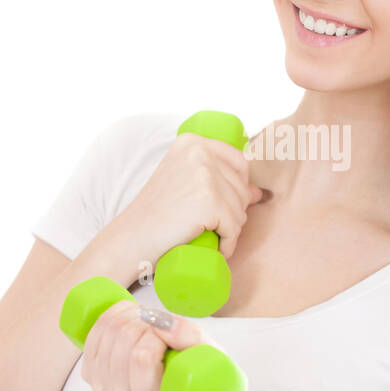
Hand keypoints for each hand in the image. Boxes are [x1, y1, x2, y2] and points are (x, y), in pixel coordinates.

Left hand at [80, 299, 205, 390]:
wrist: (175, 389)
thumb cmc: (196, 373)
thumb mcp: (210, 357)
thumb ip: (191, 338)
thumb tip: (161, 322)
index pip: (142, 358)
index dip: (157, 334)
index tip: (171, 332)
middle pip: (123, 340)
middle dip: (145, 322)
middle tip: (162, 327)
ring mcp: (101, 390)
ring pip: (108, 331)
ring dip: (131, 315)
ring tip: (151, 323)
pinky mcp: (90, 373)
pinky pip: (95, 330)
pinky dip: (114, 314)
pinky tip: (132, 318)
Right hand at [104, 131, 266, 283]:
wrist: (131, 238)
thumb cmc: (156, 215)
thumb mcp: (184, 185)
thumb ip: (217, 179)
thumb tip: (258, 192)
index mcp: (192, 142)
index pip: (238, 161)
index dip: (237, 188)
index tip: (221, 205)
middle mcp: (199, 152)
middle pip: (242, 185)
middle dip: (234, 211)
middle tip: (211, 226)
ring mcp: (205, 175)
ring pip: (241, 208)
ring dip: (231, 228)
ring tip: (209, 236)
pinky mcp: (209, 201)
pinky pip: (234, 227)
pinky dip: (228, 243)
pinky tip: (216, 248)